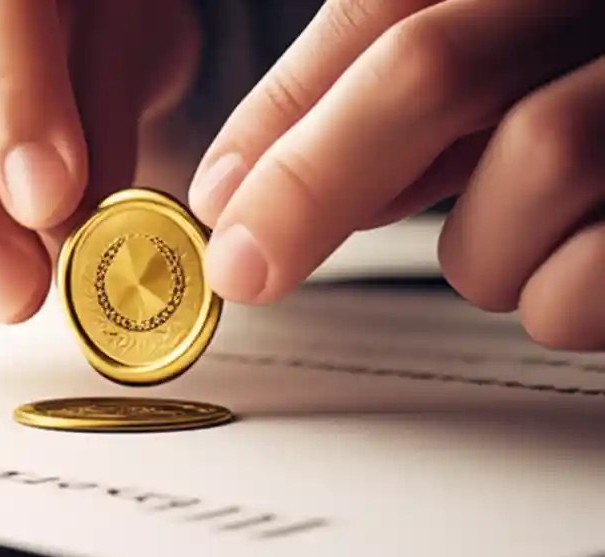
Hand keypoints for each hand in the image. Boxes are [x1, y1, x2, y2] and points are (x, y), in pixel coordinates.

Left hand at [188, 0, 604, 349]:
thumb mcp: (514, 80)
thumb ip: (415, 114)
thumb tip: (261, 185)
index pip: (387, 7)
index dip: (284, 109)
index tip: (220, 200)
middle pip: (435, 65)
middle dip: (316, 176)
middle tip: (249, 264)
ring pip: (535, 160)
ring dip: (477, 245)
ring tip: (504, 247)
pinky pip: (596, 273)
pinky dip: (554, 297)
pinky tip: (566, 276)